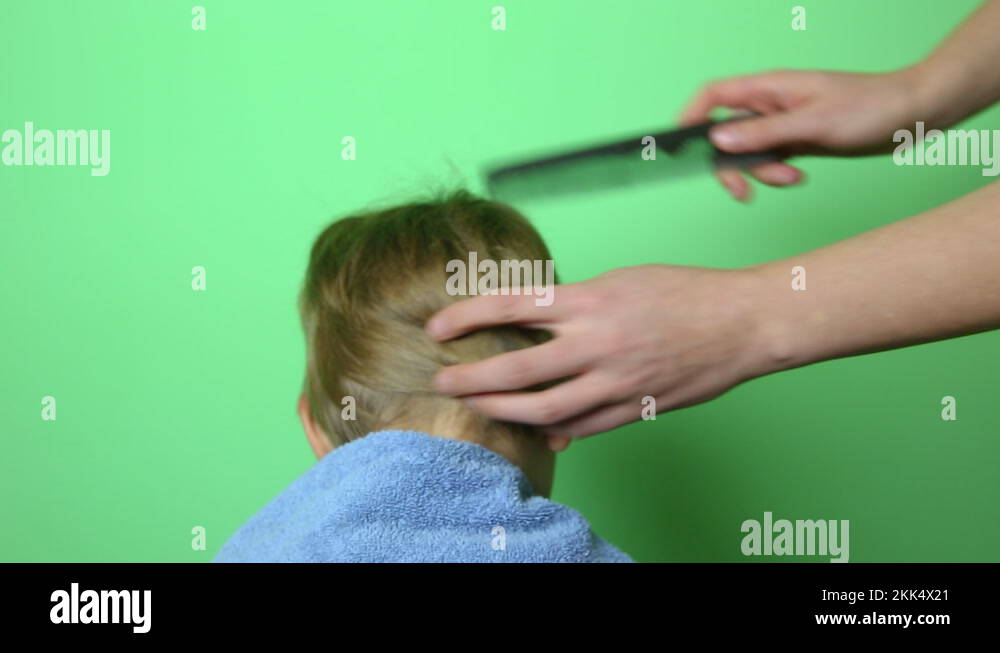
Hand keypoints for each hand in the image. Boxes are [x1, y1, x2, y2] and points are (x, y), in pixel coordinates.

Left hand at [426, 264, 785, 445]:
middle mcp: (598, 342)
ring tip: (477, 408)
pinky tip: (537, 428)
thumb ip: (576, 305)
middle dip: (471, 379)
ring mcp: (616, 382)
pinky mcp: (635, 408)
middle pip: (517, 369)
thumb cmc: (685, 292)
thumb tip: (535, 325)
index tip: (438, 327)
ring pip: (544, 408)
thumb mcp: (622, 281)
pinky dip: (555, 428)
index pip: (511, 305)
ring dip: (502, 411)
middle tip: (443, 381)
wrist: (744, 323)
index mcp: (591, 300)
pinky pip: (583, 426)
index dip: (467, 317)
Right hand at [679, 67, 929, 200]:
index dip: (691, 118)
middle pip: (725, 134)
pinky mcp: (796, 141)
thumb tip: (717, 140)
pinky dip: (777, 175)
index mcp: (768, 88)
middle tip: (742, 190)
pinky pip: (770, 161)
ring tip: (791, 179)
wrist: (912, 114)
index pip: (714, 96)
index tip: (682, 148)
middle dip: (730, 165)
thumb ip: (762, 133)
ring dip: (762, 173)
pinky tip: (798, 177)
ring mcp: (782, 124)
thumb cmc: (869, 107)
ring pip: (748, 154)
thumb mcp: (811, 123)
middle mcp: (769, 104)